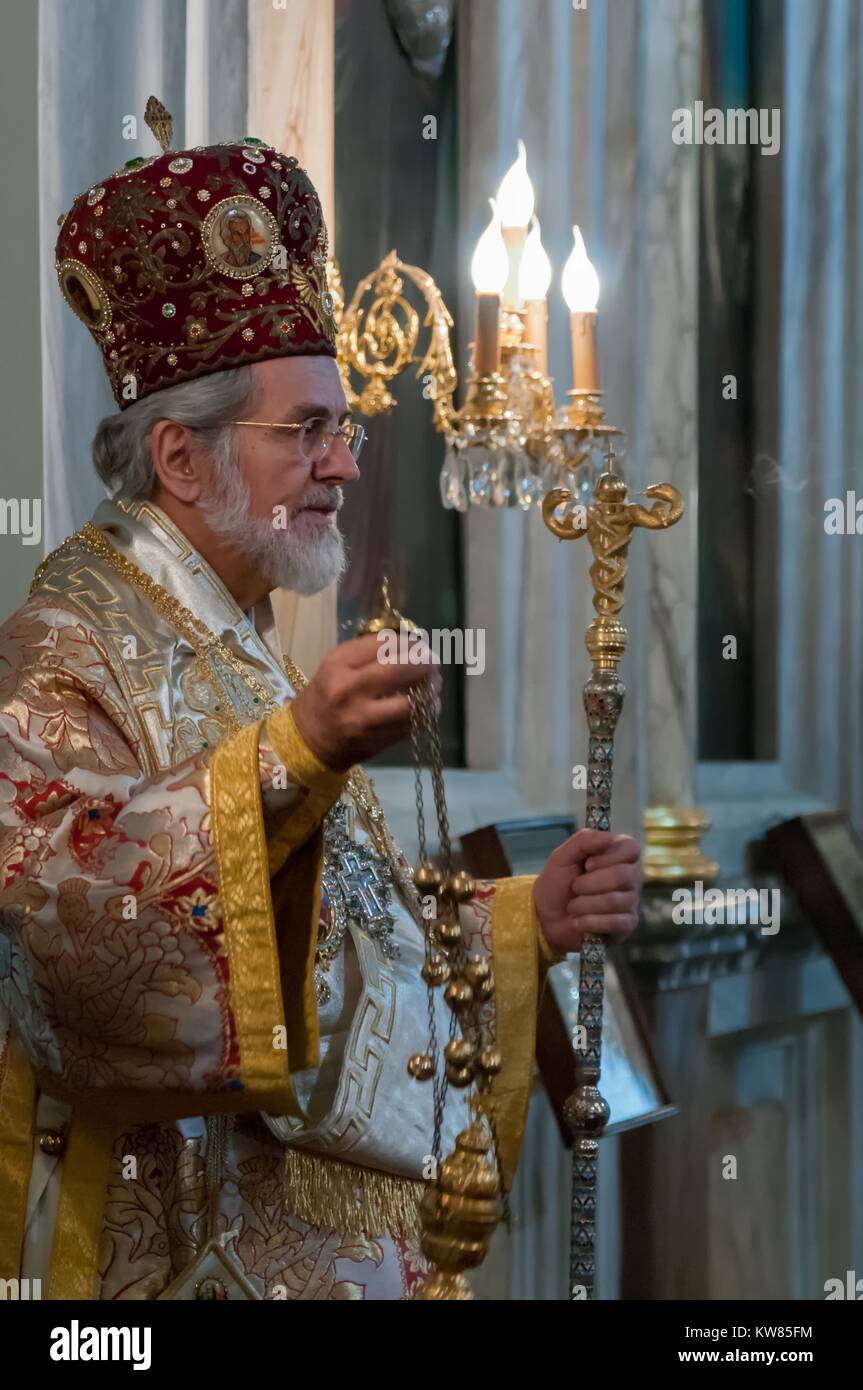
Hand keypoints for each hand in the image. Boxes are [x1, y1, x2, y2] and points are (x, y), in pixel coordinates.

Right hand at [290, 633, 440, 771]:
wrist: (308, 740)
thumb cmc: (323, 697)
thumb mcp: (335, 667)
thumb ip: (367, 653)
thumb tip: (408, 643)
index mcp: (338, 665)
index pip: (383, 643)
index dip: (407, 641)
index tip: (417, 642)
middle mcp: (351, 690)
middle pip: (401, 668)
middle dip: (424, 662)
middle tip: (433, 660)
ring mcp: (365, 718)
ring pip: (413, 701)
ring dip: (431, 690)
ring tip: (435, 683)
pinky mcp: (377, 739)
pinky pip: (412, 723)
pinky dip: (426, 712)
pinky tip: (427, 704)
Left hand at [533, 830, 640, 956]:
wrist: (546, 916)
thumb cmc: (557, 883)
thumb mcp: (562, 856)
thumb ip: (583, 840)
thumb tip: (608, 837)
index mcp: (616, 856)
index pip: (631, 848)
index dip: (609, 856)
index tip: (588, 864)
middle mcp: (629, 877)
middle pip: (624, 875)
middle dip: (590, 883)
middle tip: (575, 887)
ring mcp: (629, 902)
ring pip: (617, 900)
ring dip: (585, 904)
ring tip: (573, 906)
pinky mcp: (626, 925)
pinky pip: (617, 922)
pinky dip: (590, 922)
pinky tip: (579, 922)